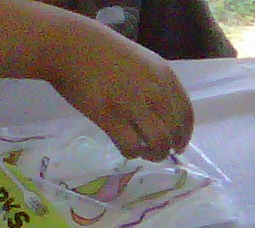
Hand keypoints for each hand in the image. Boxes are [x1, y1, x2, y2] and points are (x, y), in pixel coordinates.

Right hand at [37, 17, 192, 159]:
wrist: (69, 44)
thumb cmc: (102, 51)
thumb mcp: (142, 61)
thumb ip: (156, 85)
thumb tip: (165, 116)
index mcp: (165, 77)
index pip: (186, 115)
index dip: (184, 135)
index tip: (178, 145)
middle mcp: (155, 92)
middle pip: (174, 133)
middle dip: (169, 147)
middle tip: (158, 151)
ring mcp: (134, 105)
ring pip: (158, 144)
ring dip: (154, 154)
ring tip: (145, 154)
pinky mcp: (111, 118)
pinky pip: (132, 147)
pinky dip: (132, 153)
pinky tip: (127, 150)